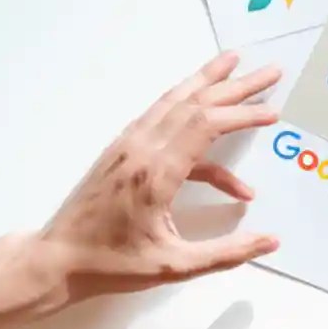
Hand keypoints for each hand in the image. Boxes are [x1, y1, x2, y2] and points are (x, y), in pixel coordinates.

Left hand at [40, 51, 282, 300]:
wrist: (55, 260)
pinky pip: (159, 112)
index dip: (242, 115)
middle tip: (271, 72)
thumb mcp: (174, 267)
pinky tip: (200, 97)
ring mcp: (128, 144)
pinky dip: (185, 98)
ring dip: (207, 79)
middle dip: (236, 86)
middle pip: (195, 103)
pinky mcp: (121, 147)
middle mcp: (141, 149)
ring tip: (234, 61)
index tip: (272, 112)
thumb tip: (270, 242)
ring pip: (173, 100)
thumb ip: (226, 253)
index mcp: (156, 174)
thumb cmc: (112, 264)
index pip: (206, 126)